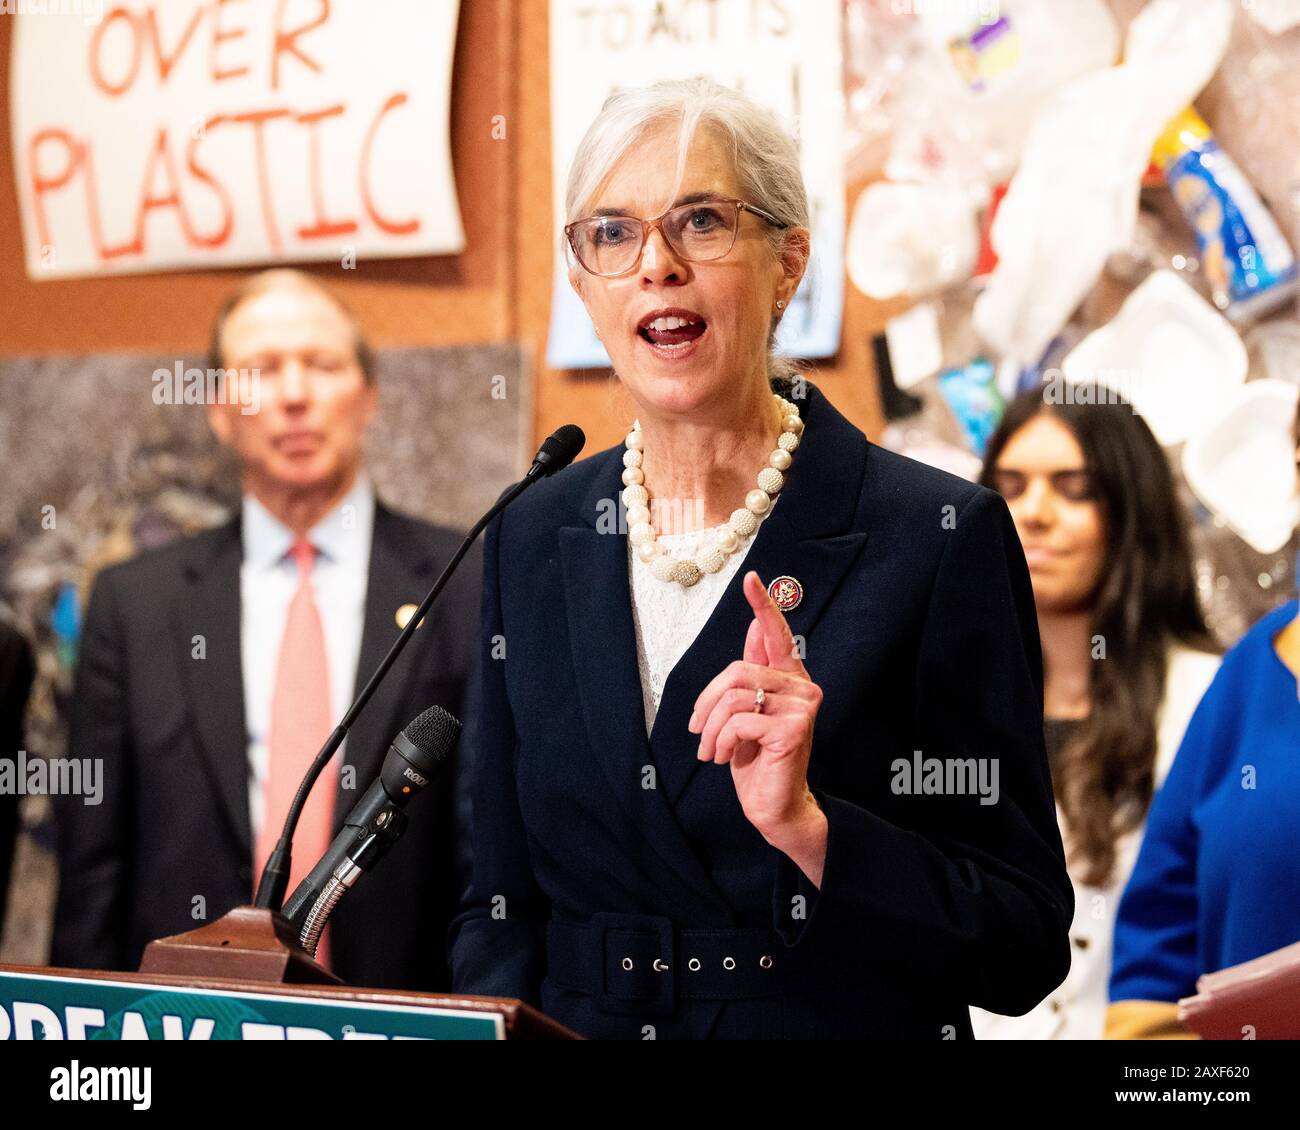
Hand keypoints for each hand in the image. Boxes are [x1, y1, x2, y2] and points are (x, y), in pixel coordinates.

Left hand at [688, 571, 827, 883]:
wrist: (774, 807)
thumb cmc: (757, 760)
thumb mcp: (746, 713)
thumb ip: (753, 675)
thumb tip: (753, 629)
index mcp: (790, 679)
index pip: (777, 634)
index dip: (763, 606)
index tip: (752, 579)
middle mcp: (802, 688)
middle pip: (737, 670)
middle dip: (708, 701)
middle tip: (699, 731)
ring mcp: (801, 707)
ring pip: (735, 695)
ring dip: (712, 727)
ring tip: (712, 751)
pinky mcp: (794, 728)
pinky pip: (739, 719)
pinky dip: (721, 741)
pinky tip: (725, 758)